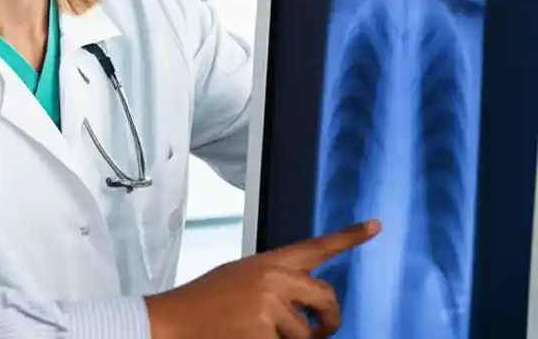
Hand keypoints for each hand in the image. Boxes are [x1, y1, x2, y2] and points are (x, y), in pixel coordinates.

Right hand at [144, 220, 380, 338]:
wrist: (175, 318)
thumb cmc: (207, 301)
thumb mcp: (243, 278)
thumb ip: (278, 284)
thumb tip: (310, 309)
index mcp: (270, 260)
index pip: (318, 246)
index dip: (351, 236)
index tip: (376, 225)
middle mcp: (276, 277)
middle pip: (328, 297)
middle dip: (330, 321)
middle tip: (322, 333)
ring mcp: (272, 304)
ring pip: (308, 333)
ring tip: (262, 333)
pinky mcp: (266, 330)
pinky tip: (247, 337)